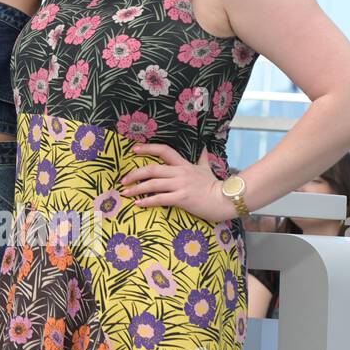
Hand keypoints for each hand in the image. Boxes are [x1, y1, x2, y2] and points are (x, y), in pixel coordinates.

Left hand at [120, 143, 235, 222]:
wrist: (227, 200)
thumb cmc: (215, 185)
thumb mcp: (207, 168)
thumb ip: (202, 158)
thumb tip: (204, 146)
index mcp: (184, 164)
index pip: (164, 150)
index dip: (148, 148)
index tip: (134, 149)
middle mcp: (180, 173)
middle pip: (152, 169)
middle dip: (134, 174)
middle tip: (123, 180)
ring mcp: (180, 185)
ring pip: (153, 184)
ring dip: (136, 189)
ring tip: (125, 192)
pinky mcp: (182, 198)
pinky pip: (160, 199)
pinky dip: (147, 201)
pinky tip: (138, 204)